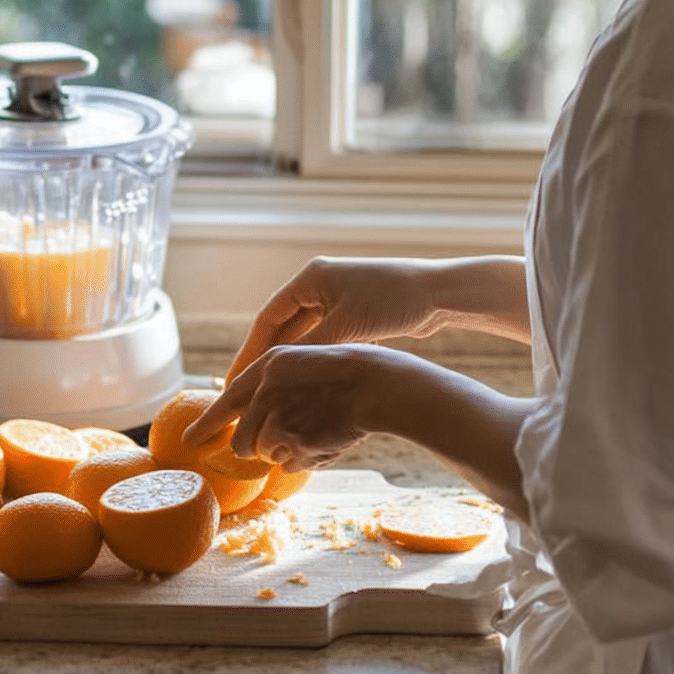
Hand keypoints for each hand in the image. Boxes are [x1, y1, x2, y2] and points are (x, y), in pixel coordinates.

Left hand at [183, 343, 422, 471]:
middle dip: (255, 448)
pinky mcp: (296, 442)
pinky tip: (326, 438)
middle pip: (241, 441)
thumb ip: (270, 385)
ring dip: (287, 450)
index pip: (225, 402)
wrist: (377, 384)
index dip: (205, 425)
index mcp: (267, 366)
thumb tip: (244, 417)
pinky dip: (306, 459)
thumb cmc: (345, 373)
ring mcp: (280, 418)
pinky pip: (291, 465)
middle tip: (282, 439)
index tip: (188, 442)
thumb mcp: (301, 363)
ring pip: (267, 454)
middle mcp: (266, 391)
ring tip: (316, 429)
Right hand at [223, 257, 449, 383]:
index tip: (234, 378)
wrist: (439, 294)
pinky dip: (313, 361)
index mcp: (311, 279)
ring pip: (303, 337)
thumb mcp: (347, 327)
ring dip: (289, 363)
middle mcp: (320, 286)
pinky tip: (303, 386)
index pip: (268, 318)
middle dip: (265, 360)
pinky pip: (324, 341)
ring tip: (270, 394)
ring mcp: (337, 299)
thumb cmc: (394, 301)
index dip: (249, 350)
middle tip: (245, 393)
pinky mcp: (354, 314)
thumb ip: (311, 349)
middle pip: (282, 328)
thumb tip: (277, 376)